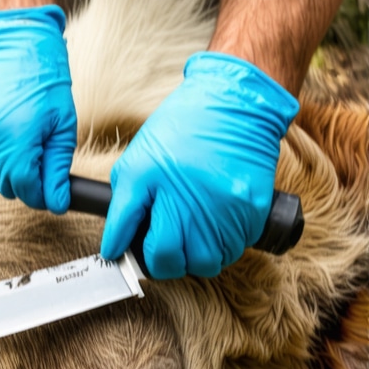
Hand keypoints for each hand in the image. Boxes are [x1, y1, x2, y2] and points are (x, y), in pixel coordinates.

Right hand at [0, 5, 76, 213]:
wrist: (10, 49)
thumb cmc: (44, 87)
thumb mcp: (62, 130)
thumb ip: (57, 172)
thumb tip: (57, 205)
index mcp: (15, 143)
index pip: (28, 192)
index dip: (42, 193)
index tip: (50, 184)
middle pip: (9, 189)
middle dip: (26, 179)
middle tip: (36, 150)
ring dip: (6, 170)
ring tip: (17, 139)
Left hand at [101, 52, 298, 278]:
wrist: (234, 104)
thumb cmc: (179, 132)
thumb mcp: (136, 164)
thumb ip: (122, 212)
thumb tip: (114, 249)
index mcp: (165, 195)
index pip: (157, 255)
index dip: (147, 260)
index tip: (146, 252)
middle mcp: (200, 208)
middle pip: (186, 264)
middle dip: (172, 261)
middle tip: (169, 243)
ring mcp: (231, 211)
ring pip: (213, 262)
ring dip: (199, 255)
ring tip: (192, 232)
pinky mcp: (255, 210)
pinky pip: (238, 247)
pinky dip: (223, 243)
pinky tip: (214, 222)